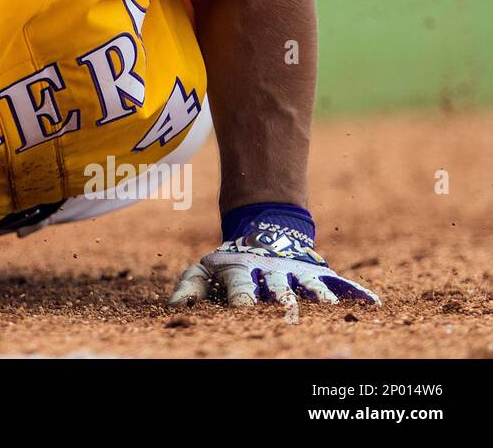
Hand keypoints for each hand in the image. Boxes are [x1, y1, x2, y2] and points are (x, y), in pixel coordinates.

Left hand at [169, 224, 379, 307]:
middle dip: (284, 307)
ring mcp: (297, 272)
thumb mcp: (205, 269)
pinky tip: (375, 304)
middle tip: (290, 320)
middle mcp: (272, 273)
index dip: (242, 300)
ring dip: (320, 300)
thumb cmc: (230, 261)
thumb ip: (190, 286)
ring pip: (310, 288)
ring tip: (331, 312)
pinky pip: (341, 283)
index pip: (242, 290)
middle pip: (279, 293)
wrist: (263, 228)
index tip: (243, 311)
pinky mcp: (319, 272)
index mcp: (243, 272)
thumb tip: (174, 307)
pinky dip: (357, 293)